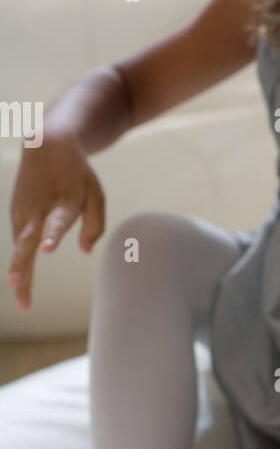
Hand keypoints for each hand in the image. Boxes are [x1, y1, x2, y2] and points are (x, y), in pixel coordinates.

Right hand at [7, 134, 104, 308]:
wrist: (46, 144)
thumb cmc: (77, 174)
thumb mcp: (95, 194)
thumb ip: (95, 225)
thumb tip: (86, 252)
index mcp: (62, 203)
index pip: (57, 221)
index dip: (52, 235)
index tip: (47, 248)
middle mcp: (39, 210)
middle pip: (28, 240)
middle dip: (21, 263)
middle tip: (16, 284)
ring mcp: (24, 213)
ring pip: (21, 248)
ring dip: (20, 274)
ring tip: (23, 304)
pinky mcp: (17, 215)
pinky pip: (21, 243)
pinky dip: (21, 264)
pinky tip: (22, 282)